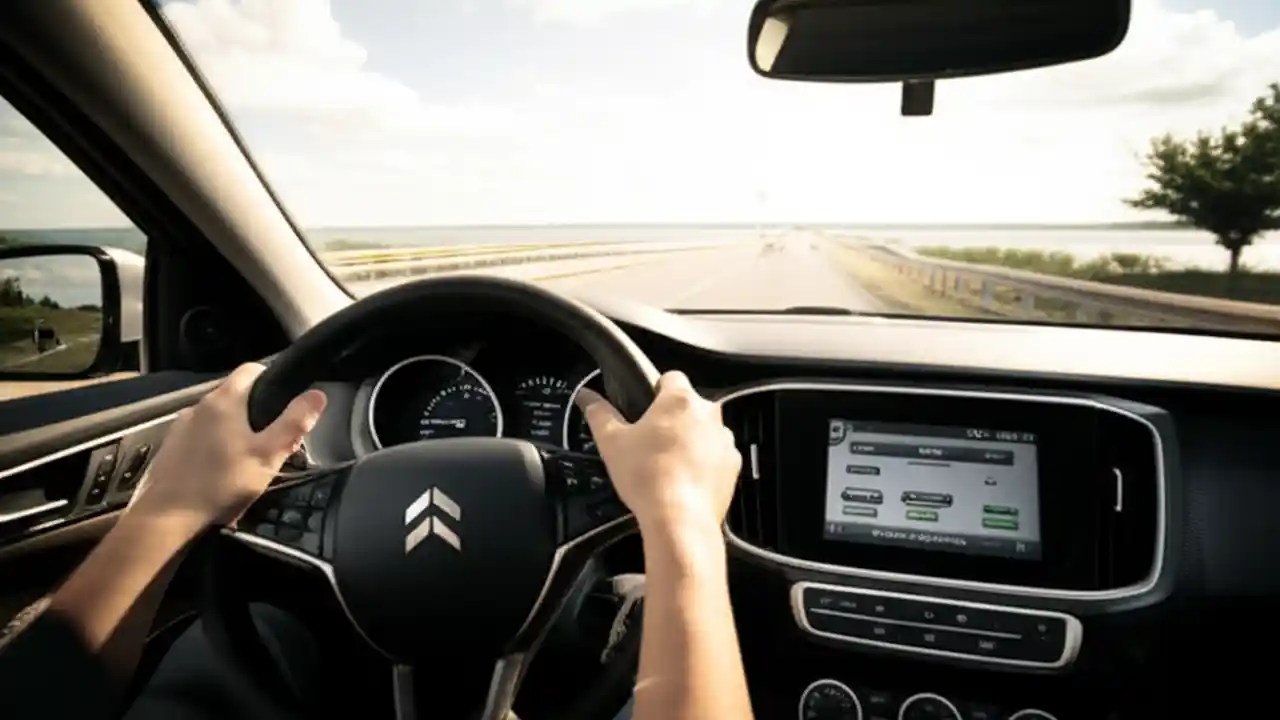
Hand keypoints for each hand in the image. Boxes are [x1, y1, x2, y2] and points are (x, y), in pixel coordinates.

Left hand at [130, 363, 326, 527]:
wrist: (167, 518)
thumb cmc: (222, 484)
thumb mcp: (268, 456)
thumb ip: (294, 423)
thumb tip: (318, 394)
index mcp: (225, 400)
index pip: (252, 369)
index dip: (273, 379)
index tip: (287, 403)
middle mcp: (199, 404)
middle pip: (236, 394)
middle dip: (257, 411)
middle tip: (273, 440)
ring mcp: (181, 425)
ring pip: (218, 417)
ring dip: (235, 429)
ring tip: (248, 459)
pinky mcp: (171, 446)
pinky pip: (201, 435)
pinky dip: (215, 444)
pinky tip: (220, 470)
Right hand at [577, 371, 740, 538]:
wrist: (680, 519)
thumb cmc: (647, 477)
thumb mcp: (612, 443)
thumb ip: (599, 413)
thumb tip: (587, 396)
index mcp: (680, 400)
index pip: (671, 377)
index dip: (655, 390)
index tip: (645, 409)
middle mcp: (709, 414)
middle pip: (689, 406)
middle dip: (672, 419)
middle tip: (650, 441)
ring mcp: (725, 440)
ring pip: (704, 431)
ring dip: (690, 440)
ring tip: (667, 464)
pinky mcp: (733, 466)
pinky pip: (717, 456)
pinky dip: (704, 463)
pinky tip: (684, 480)